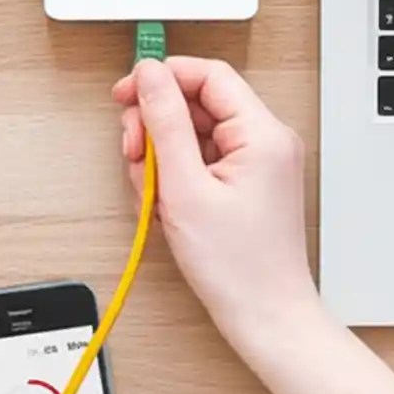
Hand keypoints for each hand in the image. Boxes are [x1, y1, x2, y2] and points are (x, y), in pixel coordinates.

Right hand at [113, 58, 317, 352]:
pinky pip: (201, 160)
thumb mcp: (185, 188)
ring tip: (154, 194)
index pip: (207, 75)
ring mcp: (257, 163)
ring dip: (161, 157)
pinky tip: (167, 206)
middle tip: (134, 154)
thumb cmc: (238, 266)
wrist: (266, 317)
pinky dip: (176, 177)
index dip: (162, 77)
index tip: (126, 92)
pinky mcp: (246, 183)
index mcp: (262, 134)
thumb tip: (149, 76)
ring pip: (193, 134)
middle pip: (197, 103)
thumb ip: (164, 124)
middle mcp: (266, 141)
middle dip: (156, 126)